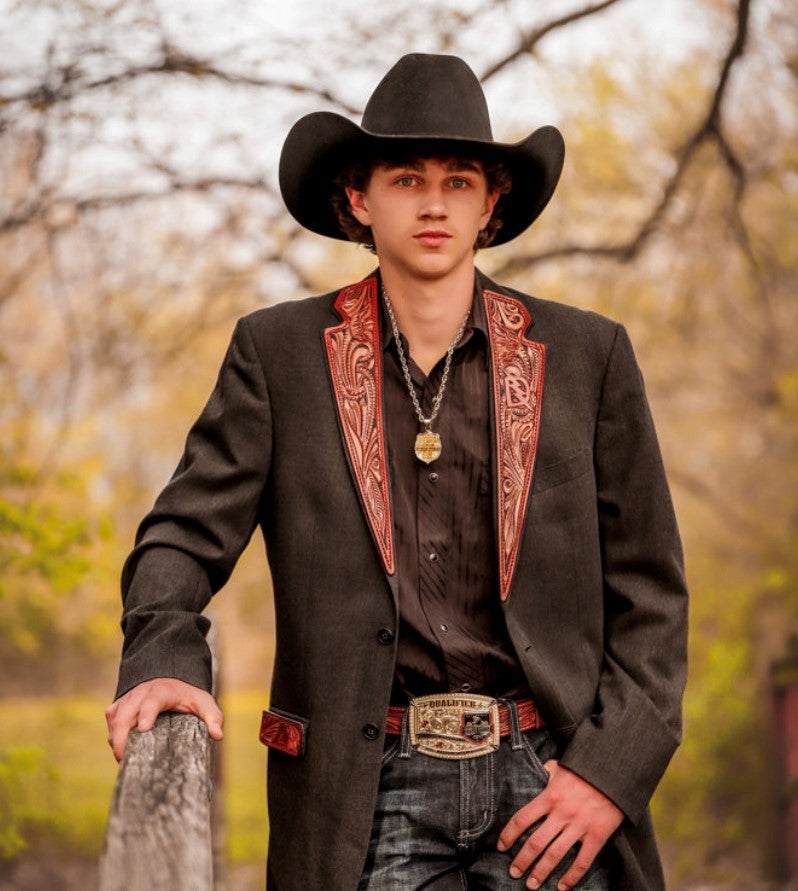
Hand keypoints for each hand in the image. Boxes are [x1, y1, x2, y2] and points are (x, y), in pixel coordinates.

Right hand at [105, 677, 223, 761]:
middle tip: (124, 759)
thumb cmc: (187, 695)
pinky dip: (112, 733)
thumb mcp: (204, 703)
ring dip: (115, 738)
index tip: (143, 729)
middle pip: (124, 713)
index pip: (151, 701)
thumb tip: (218, 736)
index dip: (146, 714)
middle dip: (121, 736)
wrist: (171, 679)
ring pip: (115, 717)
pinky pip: (111, 718)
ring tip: (124, 759)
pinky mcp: (120, 705)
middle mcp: (141, 693)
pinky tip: (121, 749)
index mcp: (162, 692)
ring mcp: (128, 698)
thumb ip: (213, 717)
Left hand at [497, 760, 622, 889]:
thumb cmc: (584, 771)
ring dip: (541, 872)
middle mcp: (562, 813)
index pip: (522, 818)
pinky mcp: (597, 836)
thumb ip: (545, 773)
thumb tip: (534, 775)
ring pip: (555, 855)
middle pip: (536, 842)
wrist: (614, 775)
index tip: (501, 846)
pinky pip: (582, 861)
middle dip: (522, 860)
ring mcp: (579, 826)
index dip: (509, 834)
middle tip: (514, 872)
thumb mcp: (560, 767)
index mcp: (550, 796)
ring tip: (532, 884)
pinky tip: (562, 886)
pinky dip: (572, 877)